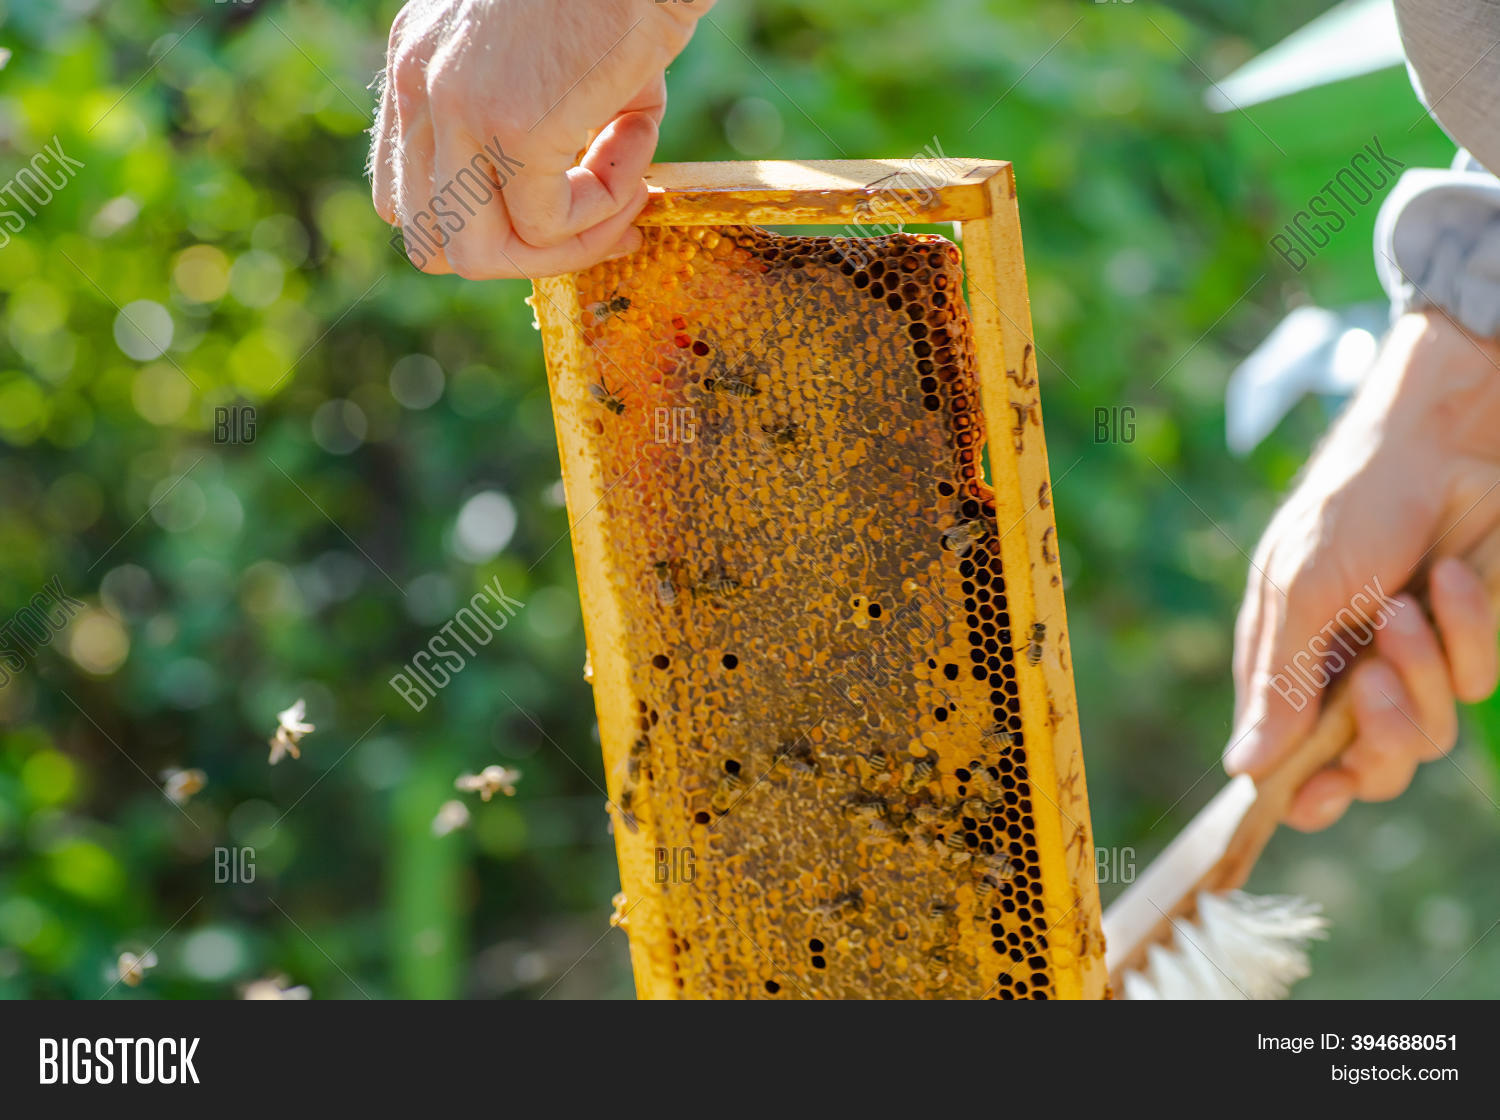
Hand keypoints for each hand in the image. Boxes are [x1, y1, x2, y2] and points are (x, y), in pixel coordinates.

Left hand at [370, 0, 712, 278]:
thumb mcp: (557, 66)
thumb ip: (550, 140)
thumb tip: (595, 213)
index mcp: (418, 65)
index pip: (409, 193)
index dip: (487, 224)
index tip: (561, 211)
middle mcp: (419, 85)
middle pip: (430, 243)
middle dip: (521, 255)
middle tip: (599, 225)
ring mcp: (456, 107)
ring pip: (477, 255)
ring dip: (563, 248)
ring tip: (625, 197)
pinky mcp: (511, 123)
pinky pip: (549, 224)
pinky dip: (606, 209)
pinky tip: (639, 152)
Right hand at [1226, 310, 1499, 828]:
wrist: (1446, 445)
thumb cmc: (1351, 505)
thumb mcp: (1299, 591)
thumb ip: (1278, 683)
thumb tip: (1241, 767)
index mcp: (1291, 667)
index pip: (1292, 760)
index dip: (1305, 792)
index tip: (1315, 799)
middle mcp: (1349, 677)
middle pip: (1368, 768)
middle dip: (1376, 734)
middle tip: (1372, 682)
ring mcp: (1411, 664)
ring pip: (1426, 735)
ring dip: (1419, 670)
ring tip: (1404, 607)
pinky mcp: (1469, 644)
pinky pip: (1474, 683)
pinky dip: (1465, 631)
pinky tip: (1450, 578)